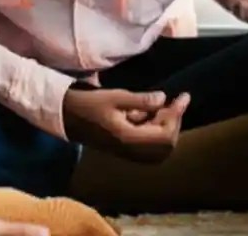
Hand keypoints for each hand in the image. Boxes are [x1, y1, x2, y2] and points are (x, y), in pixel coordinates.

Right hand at [62, 88, 189, 162]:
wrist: (64, 116)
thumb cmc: (87, 104)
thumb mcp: (114, 97)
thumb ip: (140, 100)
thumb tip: (163, 98)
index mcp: (128, 139)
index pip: (165, 135)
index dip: (176, 115)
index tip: (182, 96)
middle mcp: (130, 150)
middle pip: (166, 144)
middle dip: (174, 122)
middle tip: (174, 102)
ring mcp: (127, 151)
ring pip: (159, 146)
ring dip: (166, 126)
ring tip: (162, 105)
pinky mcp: (124, 148)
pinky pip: (148, 144)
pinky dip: (155, 129)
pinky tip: (148, 113)